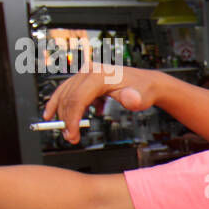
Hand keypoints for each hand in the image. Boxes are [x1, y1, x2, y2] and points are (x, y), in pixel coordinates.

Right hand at [43, 55, 160, 144]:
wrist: (146, 83)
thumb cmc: (143, 90)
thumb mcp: (141, 98)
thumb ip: (134, 100)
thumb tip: (131, 99)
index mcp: (100, 75)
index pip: (78, 98)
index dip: (72, 118)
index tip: (72, 134)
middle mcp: (90, 71)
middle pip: (69, 97)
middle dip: (66, 119)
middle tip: (71, 137)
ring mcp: (86, 73)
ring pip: (64, 93)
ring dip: (62, 113)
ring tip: (67, 131)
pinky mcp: (85, 78)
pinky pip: (68, 91)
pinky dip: (63, 104)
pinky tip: (66, 117)